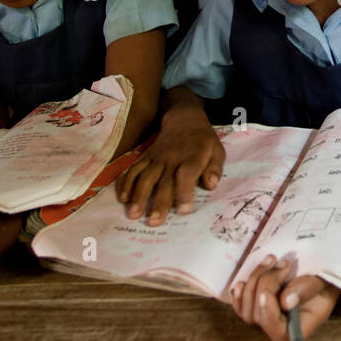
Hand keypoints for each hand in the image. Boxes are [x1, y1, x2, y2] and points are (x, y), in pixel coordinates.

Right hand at [115, 109, 224, 224]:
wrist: (184, 119)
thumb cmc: (203, 140)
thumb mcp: (217, 151)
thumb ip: (215, 169)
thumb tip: (211, 185)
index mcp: (193, 156)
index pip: (187, 174)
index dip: (184, 192)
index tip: (183, 210)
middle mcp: (172, 158)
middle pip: (163, 181)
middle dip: (158, 202)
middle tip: (154, 222)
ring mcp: (157, 157)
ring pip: (145, 176)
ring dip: (138, 195)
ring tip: (133, 214)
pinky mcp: (147, 157)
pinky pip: (134, 169)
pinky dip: (126, 183)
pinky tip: (122, 198)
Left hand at [229, 255, 340, 340]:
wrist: (317, 272)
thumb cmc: (325, 280)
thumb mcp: (324, 282)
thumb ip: (308, 289)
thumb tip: (285, 303)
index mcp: (299, 330)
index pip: (279, 333)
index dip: (269, 315)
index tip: (266, 293)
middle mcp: (278, 330)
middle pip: (260, 314)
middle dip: (267, 284)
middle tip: (284, 263)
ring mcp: (265, 320)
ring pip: (247, 308)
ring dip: (256, 279)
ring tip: (272, 260)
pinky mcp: (254, 308)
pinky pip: (239, 307)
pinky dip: (239, 294)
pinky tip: (242, 282)